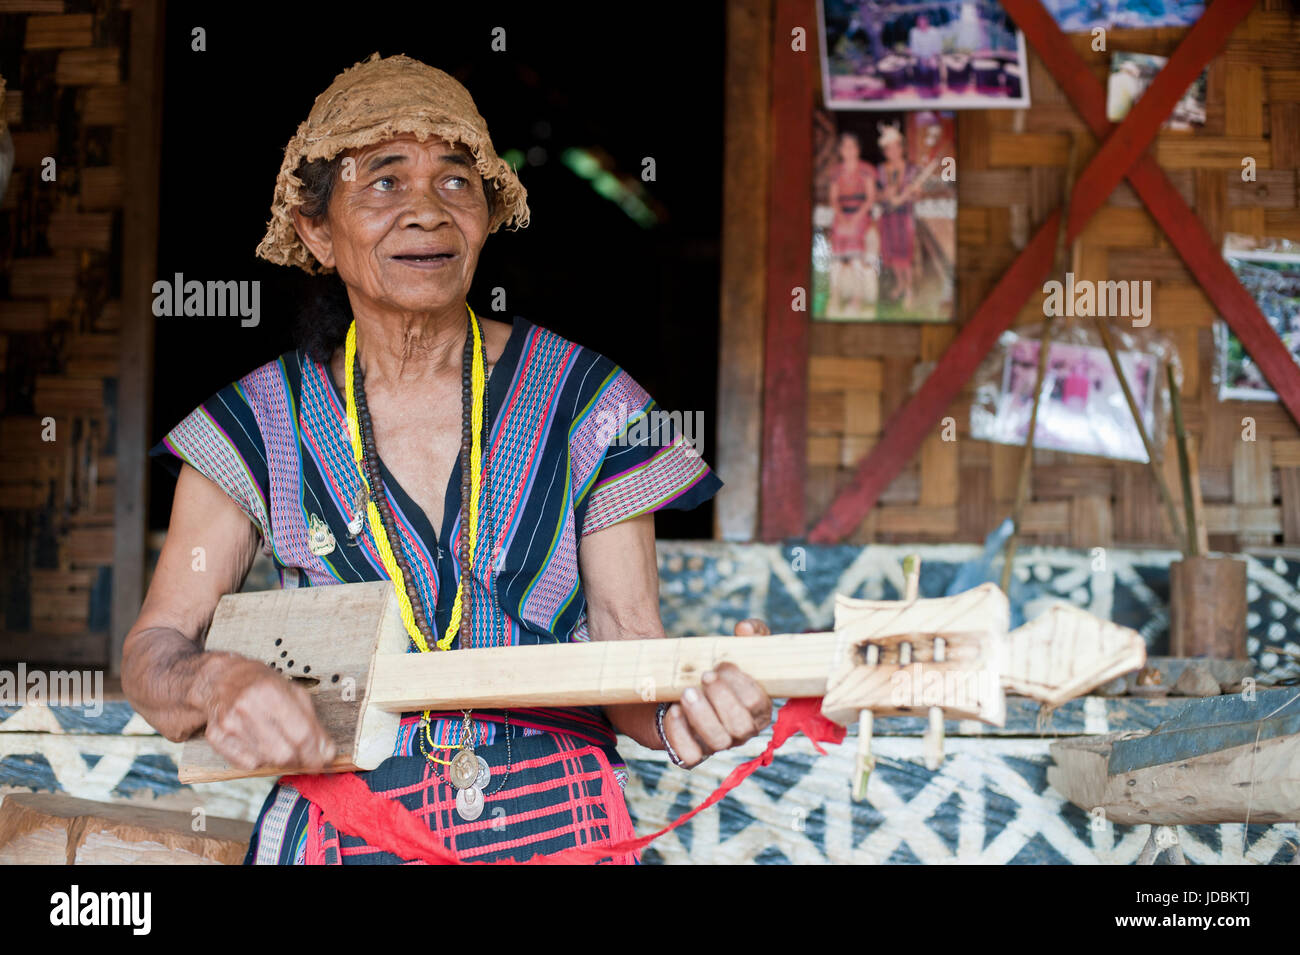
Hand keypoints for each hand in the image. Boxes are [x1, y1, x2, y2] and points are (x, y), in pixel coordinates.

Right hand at [200, 654, 335, 771]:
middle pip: (284, 753)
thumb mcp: (294, 693)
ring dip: (279, 759)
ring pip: (266, 761)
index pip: (301, 734)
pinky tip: (258, 743)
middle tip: (302, 754)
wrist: (222, 678)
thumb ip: (313, 723)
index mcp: (271, 692)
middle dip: (298, 759)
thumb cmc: (262, 684)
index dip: (315, 753)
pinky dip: (258, 759)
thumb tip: (327, 753)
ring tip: (278, 742)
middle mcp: (248, 707)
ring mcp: (229, 723)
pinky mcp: (216, 737)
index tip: (323, 762)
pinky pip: (246, 764)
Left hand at [660, 618, 773, 768]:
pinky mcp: (692, 753)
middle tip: (705, 675)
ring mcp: (718, 745)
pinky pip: (690, 755)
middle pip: (741, 727)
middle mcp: (742, 732)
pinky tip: (674, 711)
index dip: (740, 682)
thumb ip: (751, 633)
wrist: (683, 689)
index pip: (758, 703)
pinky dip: (680, 733)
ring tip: (687, 691)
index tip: (722, 664)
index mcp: (759, 709)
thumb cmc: (718, 669)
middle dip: (722, 698)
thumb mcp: (738, 648)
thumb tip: (744, 629)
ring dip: (702, 715)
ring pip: (718, 743)